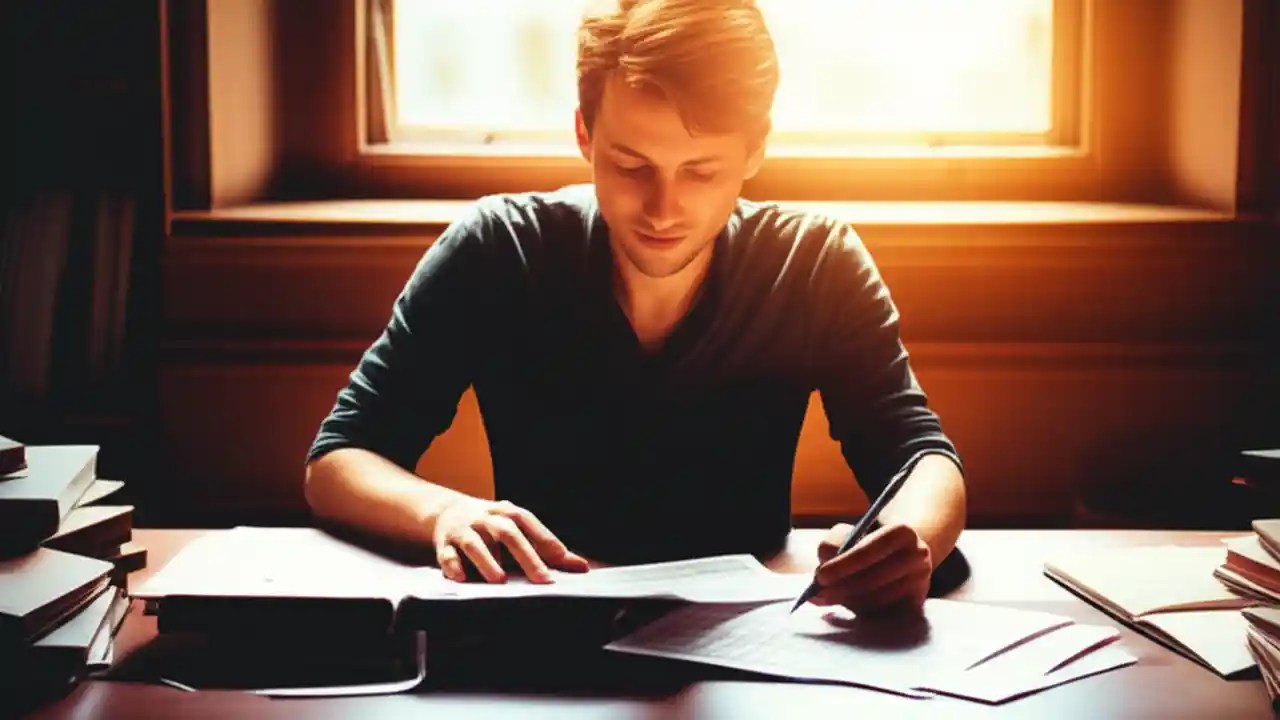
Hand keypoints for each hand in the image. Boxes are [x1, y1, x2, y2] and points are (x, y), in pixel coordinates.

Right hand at [432, 498, 589, 583]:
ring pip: (474, 543)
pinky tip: (461, 578)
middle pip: (507, 534)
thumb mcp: (518, 529)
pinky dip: (453, 566)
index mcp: (508, 513)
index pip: (529, 523)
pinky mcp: (443, 543)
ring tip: (500, 580)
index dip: (546, 541)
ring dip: (487, 561)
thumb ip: (547, 549)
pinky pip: (446, 554)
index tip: (563, 560)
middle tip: (541, 579)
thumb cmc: (491, 526)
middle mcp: (486, 518)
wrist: (446, 512)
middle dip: (525, 556)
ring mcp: (464, 529)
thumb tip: (581, 566)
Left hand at [811, 522, 931, 613]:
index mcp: (902, 532)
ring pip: (878, 597)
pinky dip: (862, 611)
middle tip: (818, 593)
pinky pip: (884, 613)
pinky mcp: (918, 604)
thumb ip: (832, 545)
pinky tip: (848, 604)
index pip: (870, 549)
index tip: (820, 575)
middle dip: (842, 586)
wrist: (904, 558)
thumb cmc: (869, 545)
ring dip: (850, 600)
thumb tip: (818, 576)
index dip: (843, 564)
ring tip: (830, 596)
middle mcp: (918, 556)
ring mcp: (921, 582)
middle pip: (874, 576)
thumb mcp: (850, 534)